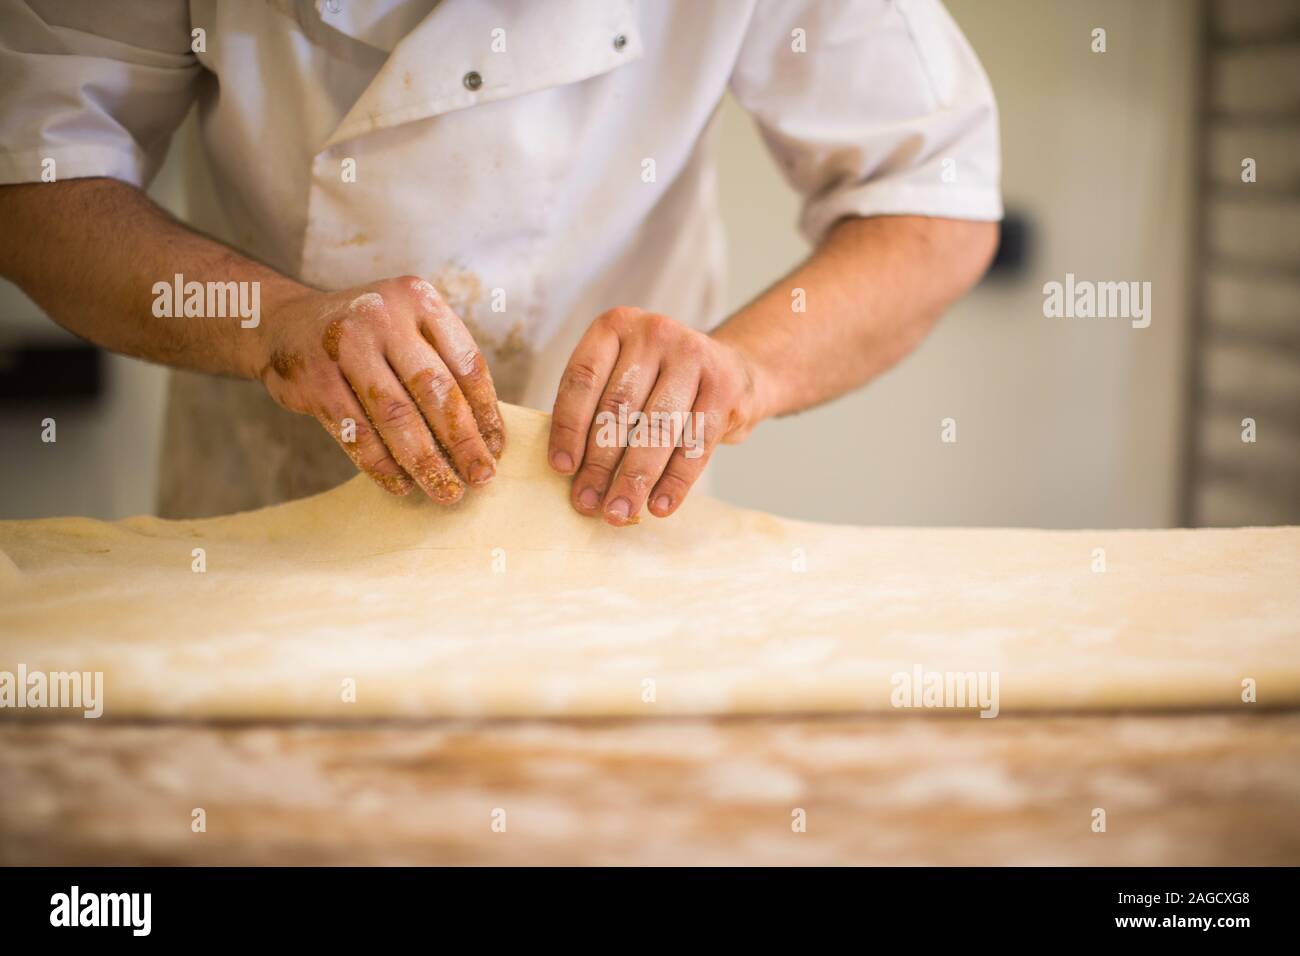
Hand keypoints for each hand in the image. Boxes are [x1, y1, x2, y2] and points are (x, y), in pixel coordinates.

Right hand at [255, 275, 504, 502]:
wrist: (285, 323)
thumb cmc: (368, 337)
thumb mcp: (408, 329)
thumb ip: (444, 366)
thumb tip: (486, 436)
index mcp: (419, 299)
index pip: (466, 362)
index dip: (486, 411)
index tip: (497, 448)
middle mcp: (383, 316)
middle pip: (435, 390)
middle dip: (463, 441)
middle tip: (481, 477)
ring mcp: (344, 345)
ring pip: (395, 416)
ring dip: (426, 461)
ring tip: (446, 490)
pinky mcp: (314, 379)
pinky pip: (356, 432)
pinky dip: (382, 464)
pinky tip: (402, 484)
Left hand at [548, 307, 764, 524]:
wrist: (734, 371)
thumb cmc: (661, 383)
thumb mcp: (625, 377)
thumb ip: (597, 409)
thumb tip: (571, 472)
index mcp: (616, 326)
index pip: (582, 380)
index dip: (568, 428)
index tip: (561, 469)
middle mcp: (655, 333)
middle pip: (619, 407)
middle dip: (600, 463)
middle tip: (587, 503)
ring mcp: (694, 355)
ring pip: (656, 428)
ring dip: (634, 479)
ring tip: (619, 512)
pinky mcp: (725, 387)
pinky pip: (694, 444)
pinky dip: (675, 482)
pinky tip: (659, 506)